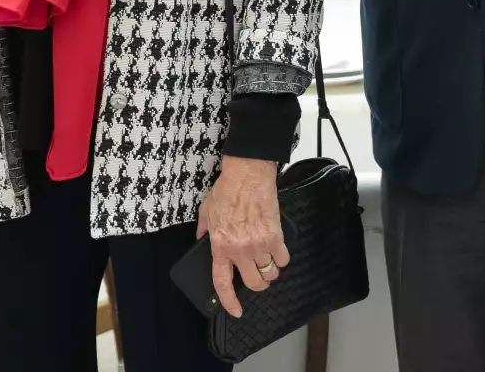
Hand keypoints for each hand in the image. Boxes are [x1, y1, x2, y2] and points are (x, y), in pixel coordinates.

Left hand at [197, 156, 287, 318]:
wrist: (247, 173)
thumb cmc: (227, 189)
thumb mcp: (206, 210)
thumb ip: (203, 229)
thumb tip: (200, 240)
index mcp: (221, 246)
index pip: (223, 283)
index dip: (229, 302)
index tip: (235, 311)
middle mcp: (241, 250)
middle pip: (254, 284)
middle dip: (257, 284)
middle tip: (256, 276)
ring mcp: (259, 244)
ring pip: (270, 274)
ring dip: (269, 271)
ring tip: (266, 261)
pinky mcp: (275, 236)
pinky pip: (283, 259)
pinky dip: (282, 258)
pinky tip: (277, 250)